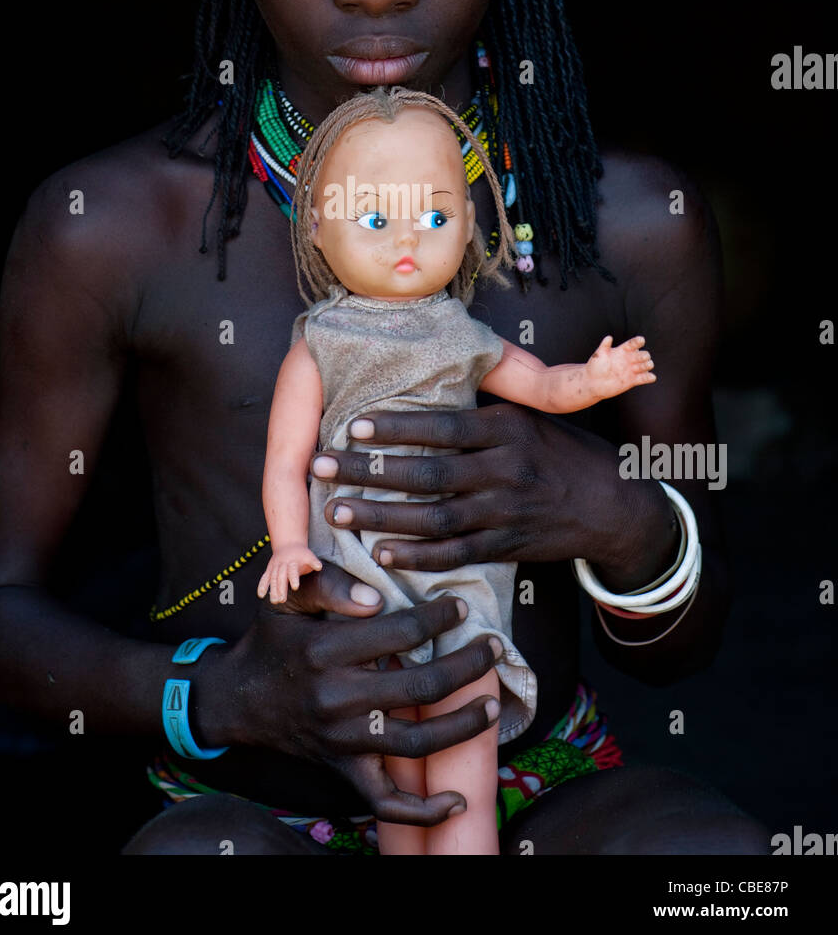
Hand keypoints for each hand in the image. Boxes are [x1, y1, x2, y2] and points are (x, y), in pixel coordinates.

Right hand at [212, 562, 500, 825]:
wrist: (237, 699)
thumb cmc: (272, 640)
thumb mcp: (285, 597)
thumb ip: (327, 583)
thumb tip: (376, 596)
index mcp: (326, 651)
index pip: (401, 632)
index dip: (438, 617)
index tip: (460, 607)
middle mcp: (337, 699)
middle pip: (421, 685)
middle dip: (467, 665)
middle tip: (491, 647)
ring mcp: (343, 741)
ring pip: (416, 741)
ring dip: (463, 725)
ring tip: (492, 705)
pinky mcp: (343, 771)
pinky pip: (386, 803)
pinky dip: (423, 811)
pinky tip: (457, 800)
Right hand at [257, 544, 322, 603]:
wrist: (288, 545)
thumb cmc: (301, 554)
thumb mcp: (308, 556)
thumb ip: (313, 562)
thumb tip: (319, 567)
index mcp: (292, 561)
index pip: (292, 570)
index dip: (293, 578)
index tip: (295, 587)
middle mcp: (282, 564)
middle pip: (280, 576)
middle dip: (280, 588)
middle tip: (282, 600)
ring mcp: (275, 567)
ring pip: (272, 578)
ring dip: (272, 590)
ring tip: (274, 601)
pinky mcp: (269, 569)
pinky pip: (264, 577)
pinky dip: (262, 585)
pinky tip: (261, 595)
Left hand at [312, 404, 668, 577]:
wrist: (615, 505)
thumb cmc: (559, 452)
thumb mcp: (528, 416)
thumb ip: (481, 407)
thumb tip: (423, 379)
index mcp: (507, 427)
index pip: (443, 426)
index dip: (396, 427)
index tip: (353, 425)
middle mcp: (506, 469)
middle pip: (427, 473)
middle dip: (368, 472)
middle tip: (319, 466)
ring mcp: (507, 511)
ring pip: (433, 518)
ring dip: (380, 515)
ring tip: (336, 510)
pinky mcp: (508, 546)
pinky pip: (455, 554)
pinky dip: (417, 555)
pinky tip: (381, 550)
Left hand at [585, 335, 655, 399]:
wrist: (593, 384)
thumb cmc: (594, 367)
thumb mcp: (598, 355)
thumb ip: (604, 346)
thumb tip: (609, 337)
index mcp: (622, 351)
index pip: (633, 344)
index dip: (638, 341)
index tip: (641, 340)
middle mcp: (629, 359)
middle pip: (643, 354)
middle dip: (644, 355)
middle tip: (636, 359)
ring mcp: (632, 370)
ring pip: (647, 365)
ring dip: (647, 365)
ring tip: (640, 368)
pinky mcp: (634, 380)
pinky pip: (646, 378)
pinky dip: (650, 377)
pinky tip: (649, 377)